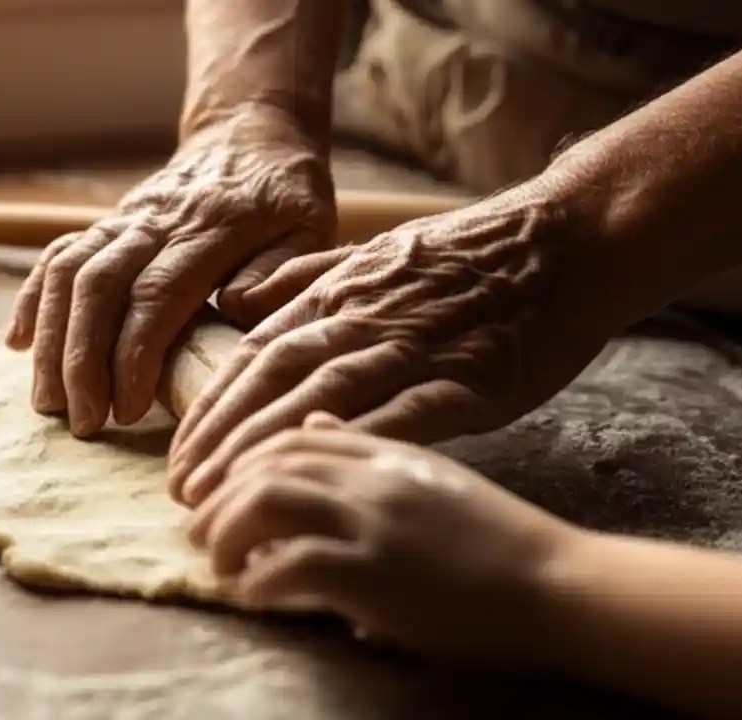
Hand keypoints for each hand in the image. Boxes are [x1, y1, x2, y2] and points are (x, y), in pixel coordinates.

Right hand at [5, 106, 334, 436]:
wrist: (251, 132)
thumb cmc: (289, 197)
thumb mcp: (310, 229)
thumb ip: (280, 272)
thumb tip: (237, 309)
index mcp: (216, 226)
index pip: (159, 293)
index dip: (135, 354)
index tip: (129, 410)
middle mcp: (160, 218)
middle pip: (100, 285)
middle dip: (82, 360)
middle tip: (84, 423)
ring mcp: (127, 217)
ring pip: (70, 271)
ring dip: (52, 340)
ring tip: (49, 402)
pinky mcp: (108, 220)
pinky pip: (58, 254)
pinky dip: (34, 300)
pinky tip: (20, 346)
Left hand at [169, 193, 628, 504]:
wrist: (564, 241)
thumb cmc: (472, 256)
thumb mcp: (376, 254)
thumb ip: (304, 282)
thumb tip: (236, 305)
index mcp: (340, 294)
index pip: (255, 354)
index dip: (211, 406)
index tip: (176, 454)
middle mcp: (365, 318)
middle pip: (273, 378)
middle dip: (221, 437)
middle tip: (182, 491)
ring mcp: (418, 347)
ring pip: (323, 396)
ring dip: (266, 446)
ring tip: (225, 494)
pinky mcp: (470, 376)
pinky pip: (405, 413)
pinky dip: (358, 442)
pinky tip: (322, 479)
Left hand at [188, 413, 575, 661]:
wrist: (558, 586)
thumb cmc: (501, 541)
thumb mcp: (433, 477)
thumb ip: (371, 448)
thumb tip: (315, 425)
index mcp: (387, 449)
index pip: (292, 436)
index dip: (241, 457)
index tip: (217, 487)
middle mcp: (373, 476)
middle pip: (268, 462)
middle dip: (219, 494)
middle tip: (196, 529)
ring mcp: (374, 521)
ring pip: (266, 500)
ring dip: (226, 533)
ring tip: (216, 564)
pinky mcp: (377, 573)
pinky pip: (291, 564)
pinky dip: (259, 580)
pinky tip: (253, 596)